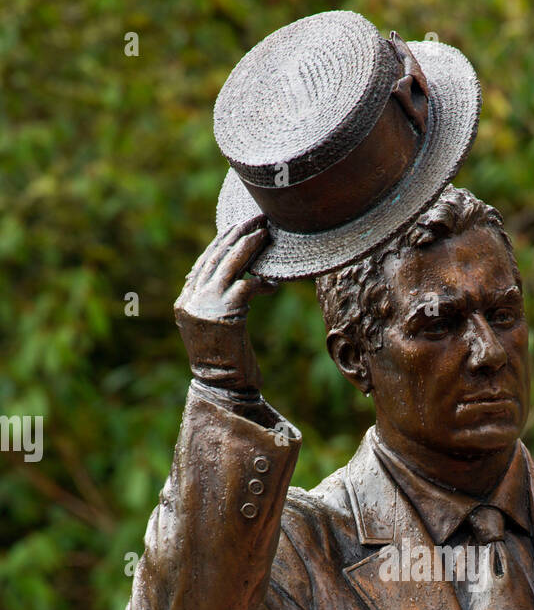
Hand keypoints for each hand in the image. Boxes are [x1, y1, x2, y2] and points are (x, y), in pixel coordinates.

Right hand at [174, 215, 277, 390]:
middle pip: (216, 257)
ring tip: (266, 235)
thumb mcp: (214, 328)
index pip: (203, 263)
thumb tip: (237, 280)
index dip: (222, 242)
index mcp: (185, 302)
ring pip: (230, 265)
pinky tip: (273, 286)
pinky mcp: (226, 316)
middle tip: (257, 219)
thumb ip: (216, 303)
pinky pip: (247, 287)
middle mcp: (192, 301)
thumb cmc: (225, 363)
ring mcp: (207, 307)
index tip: (239, 227)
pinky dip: (262, 283)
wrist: (223, 390)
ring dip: (250, 247)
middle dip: (238, 235)